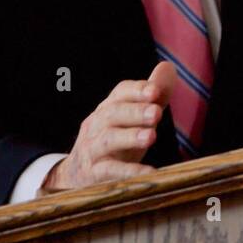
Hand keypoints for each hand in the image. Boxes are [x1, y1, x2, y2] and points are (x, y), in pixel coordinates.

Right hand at [41, 62, 175, 192]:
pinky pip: (110, 171)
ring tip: (151, 136)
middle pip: (113, 113)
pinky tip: (150, 173)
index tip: (155, 91)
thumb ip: (151, 97)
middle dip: (135, 112)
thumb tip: (168, 66)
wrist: (75, 175)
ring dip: (130, 137)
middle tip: (157, 112)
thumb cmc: (113, 144)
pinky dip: (129, 172)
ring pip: (109, 139)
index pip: (120, 93)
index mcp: (108, 109)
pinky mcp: (94, 174)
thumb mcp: (132, 120)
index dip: (137, 91)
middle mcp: (97, 125)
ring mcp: (93, 149)